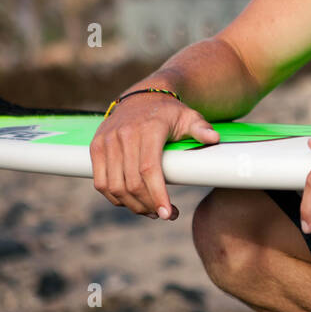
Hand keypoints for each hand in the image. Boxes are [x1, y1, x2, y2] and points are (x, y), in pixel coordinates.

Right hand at [91, 92, 219, 218]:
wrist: (141, 97)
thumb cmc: (169, 112)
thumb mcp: (189, 116)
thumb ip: (201, 128)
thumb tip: (214, 139)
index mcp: (149, 129)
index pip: (149, 169)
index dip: (157, 194)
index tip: (167, 213)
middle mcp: (124, 135)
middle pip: (131, 183)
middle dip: (148, 205)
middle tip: (165, 215)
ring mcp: (107, 141)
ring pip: (114, 186)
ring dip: (132, 205)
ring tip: (151, 212)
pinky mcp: (96, 147)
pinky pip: (101, 182)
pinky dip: (115, 197)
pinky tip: (131, 202)